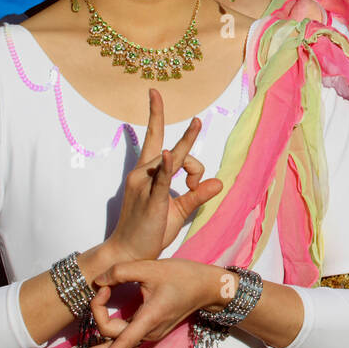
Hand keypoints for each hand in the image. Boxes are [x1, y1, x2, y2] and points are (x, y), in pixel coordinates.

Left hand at [67, 258, 224, 347]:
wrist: (208, 287)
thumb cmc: (183, 275)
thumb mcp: (151, 267)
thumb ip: (121, 271)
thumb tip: (98, 281)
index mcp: (149, 319)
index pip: (120, 344)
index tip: (99, 293)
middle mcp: (149, 332)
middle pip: (113, 341)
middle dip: (96, 331)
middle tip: (82, 333)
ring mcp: (152, 333)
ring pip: (120, 346)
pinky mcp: (153, 330)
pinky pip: (127, 341)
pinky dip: (112, 347)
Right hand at [103, 89, 222, 263]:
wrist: (129, 253)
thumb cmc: (150, 230)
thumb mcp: (180, 210)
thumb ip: (197, 194)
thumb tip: (219, 182)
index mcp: (146, 173)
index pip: (154, 139)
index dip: (156, 116)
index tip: (155, 93)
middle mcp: (141, 173)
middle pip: (174, 149)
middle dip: (187, 137)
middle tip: (199, 120)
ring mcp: (144, 184)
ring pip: (176, 162)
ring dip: (193, 172)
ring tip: (193, 186)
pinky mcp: (151, 198)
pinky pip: (162, 178)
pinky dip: (167, 166)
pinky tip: (170, 154)